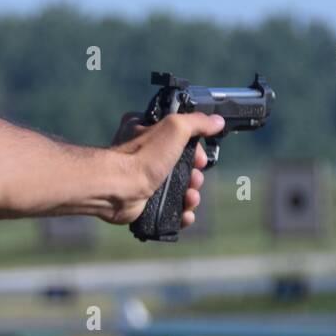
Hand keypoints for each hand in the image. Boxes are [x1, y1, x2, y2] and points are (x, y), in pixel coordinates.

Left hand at [108, 110, 224, 226]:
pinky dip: (181, 212)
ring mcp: (144, 179)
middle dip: (195, 175)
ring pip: (178, 188)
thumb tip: (217, 121)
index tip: (200, 157)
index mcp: (146, 130)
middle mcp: (143, 154)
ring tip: (190, 198)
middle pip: (182, 165)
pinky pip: (169, 208)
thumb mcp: (175, 127)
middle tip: (195, 179)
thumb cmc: (143, 155)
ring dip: (191, 195)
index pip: (178, 136)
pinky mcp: (144, 202)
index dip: (194, 148)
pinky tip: (185, 214)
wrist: (118, 189)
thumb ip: (197, 122)